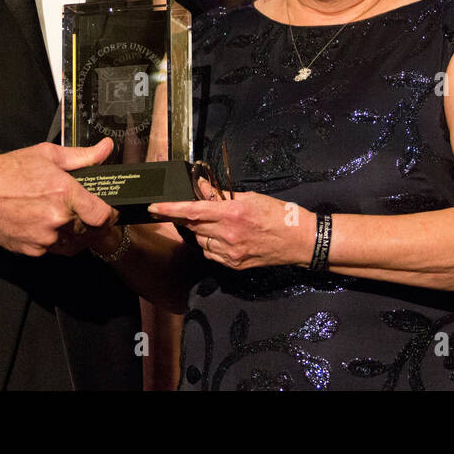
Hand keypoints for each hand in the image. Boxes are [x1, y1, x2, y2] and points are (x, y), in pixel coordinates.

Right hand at [0, 139, 117, 256]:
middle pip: (91, 232)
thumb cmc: (9, 170)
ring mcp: (43, 238)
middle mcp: (56, 219)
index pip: (103, 216)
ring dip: (79, 236)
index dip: (111, 215)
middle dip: (96, 224)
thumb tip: (106, 148)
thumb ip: (82, 156)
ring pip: (75, 244)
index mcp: (64, 193)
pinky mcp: (31, 250)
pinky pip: (55, 250)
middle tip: (92, 215)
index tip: (111, 211)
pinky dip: (59, 241)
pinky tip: (53, 227)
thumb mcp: (47, 155)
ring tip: (74, 221)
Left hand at [149, 186, 313, 269]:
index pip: (192, 211)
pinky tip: (222, 237)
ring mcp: (230, 252)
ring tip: (217, 223)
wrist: (299, 240)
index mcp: (232, 213)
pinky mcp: (234, 264)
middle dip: (187, 217)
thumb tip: (202, 188)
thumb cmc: (279, 214)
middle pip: (193, 226)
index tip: (154, 207)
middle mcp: (227, 234)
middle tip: (187, 210)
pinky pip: (211, 253)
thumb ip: (222, 195)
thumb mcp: (250, 198)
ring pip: (200, 241)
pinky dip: (210, 244)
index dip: (170, 209)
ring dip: (201, 231)